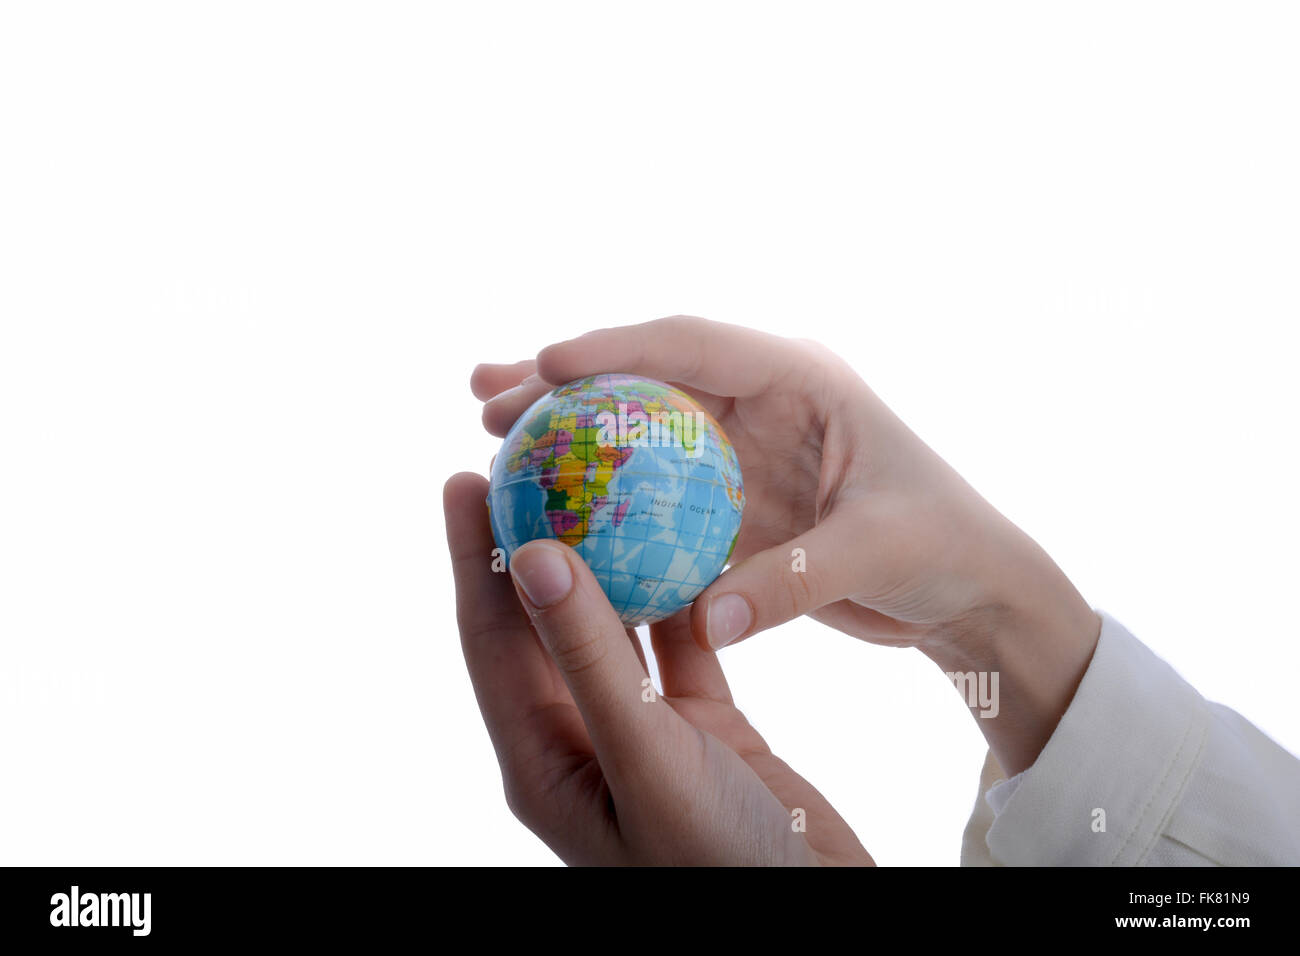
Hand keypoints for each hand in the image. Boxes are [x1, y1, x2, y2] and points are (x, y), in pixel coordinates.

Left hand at [445, 472, 872, 864]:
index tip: (464, 477)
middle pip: (543, 623)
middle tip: (533, 460)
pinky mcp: (701, 725)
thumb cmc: (722, 864)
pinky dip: (683, 592)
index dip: (472, 559)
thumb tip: (532, 557)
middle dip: (531, 542)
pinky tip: (690, 537)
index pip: (490, 641)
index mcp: (544, 760)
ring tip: (605, 480)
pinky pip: (679, 642)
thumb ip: (590, 661)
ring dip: (608, 558)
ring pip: (613, 626)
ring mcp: (642, 730)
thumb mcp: (646, 759)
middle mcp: (582, 739)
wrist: (814, 913)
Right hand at [477, 316, 1100, 776]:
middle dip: (564, 378)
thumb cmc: (945, 546)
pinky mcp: (730, 496)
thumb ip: (797, 578)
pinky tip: (543, 499)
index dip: (618, 346)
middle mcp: (760, 398)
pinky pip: (649, 484)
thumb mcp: (881, 551)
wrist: (969, 586)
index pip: (694, 344)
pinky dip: (597, 486)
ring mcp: (739, 446)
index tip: (547, 362)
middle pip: (645, 375)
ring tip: (487, 423)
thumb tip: (708, 618)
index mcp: (801, 377)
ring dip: (567, 426)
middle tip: (486, 394)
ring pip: (635, 425)